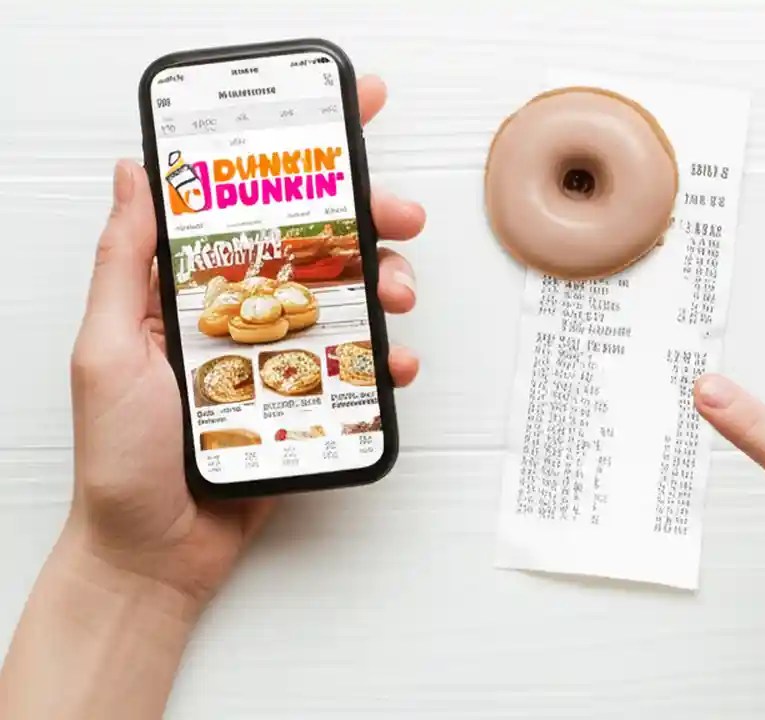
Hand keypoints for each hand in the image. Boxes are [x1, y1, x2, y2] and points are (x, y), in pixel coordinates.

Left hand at [0, 75, 422, 719]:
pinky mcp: (309, 396)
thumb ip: (125, 263)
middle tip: (396, 215)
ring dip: (387, 283)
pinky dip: (388, 358)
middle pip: (316, 243)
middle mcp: (240, 310)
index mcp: (190, 286)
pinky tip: (393, 360)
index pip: (245, 203)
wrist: (157, 551)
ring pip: (350, 297)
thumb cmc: (117, 459)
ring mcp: (278, 353)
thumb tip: (136, 175)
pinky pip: (361, 366)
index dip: (295, 156)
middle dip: (367, 217)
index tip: (344, 113)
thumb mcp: (106, 349)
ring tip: (397, 296)